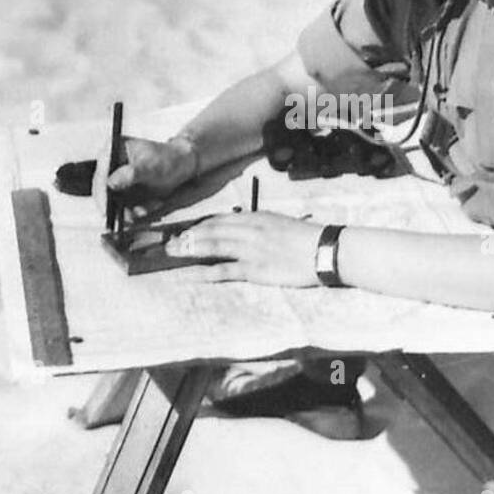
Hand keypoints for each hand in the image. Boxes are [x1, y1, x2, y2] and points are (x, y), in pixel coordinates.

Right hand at [91, 135, 198, 215]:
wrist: (183, 165)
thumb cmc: (168, 159)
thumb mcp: (151, 166)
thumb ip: (131, 174)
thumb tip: (110, 183)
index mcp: (113, 150)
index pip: (100, 176)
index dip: (101, 195)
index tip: (107, 210)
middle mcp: (111, 164)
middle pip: (103, 192)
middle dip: (116, 208)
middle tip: (130, 218)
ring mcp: (117, 178)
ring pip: (115, 203)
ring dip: (131, 210)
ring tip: (150, 207)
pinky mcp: (125, 191)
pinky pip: (126, 207)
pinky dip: (140, 209)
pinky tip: (155, 203)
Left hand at [172, 212, 322, 287]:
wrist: (325, 250)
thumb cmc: (307, 239)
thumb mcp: (280, 225)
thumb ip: (260, 227)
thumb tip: (242, 232)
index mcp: (256, 218)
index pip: (219, 220)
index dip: (198, 226)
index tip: (184, 231)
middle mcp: (249, 230)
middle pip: (210, 231)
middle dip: (187, 237)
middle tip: (168, 243)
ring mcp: (250, 250)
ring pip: (212, 246)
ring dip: (189, 250)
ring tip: (171, 254)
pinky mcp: (254, 269)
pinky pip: (223, 270)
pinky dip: (204, 273)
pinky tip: (189, 275)